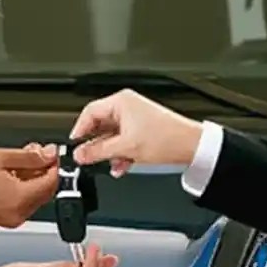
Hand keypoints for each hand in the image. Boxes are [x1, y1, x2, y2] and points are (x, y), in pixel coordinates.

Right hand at [0, 145, 57, 226]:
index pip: (52, 182)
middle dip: (43, 171)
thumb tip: (48, 155)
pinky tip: (10, 175)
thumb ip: (29, 156)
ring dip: (32, 179)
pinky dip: (21, 189)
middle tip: (36, 153)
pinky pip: (21, 204)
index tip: (50, 153)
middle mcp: (19, 213)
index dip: (54, 164)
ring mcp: (11, 219)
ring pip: (33, 198)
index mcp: (21, 199)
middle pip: (45, 192)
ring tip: (18, 161)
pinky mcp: (3, 220)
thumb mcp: (0, 157)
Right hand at [68, 89, 202, 176]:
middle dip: (97, 145)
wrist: (192, 146)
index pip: (89, 113)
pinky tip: (122, 164)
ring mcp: (135, 117)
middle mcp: (127, 106)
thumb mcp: (125, 148)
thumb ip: (98, 152)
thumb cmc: (166, 138)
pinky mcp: (143, 128)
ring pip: (112, 135)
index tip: (75, 145)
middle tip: (89, 158)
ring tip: (110, 164)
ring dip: (110, 151)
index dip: (79, 130)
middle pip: (100, 125)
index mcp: (121, 102)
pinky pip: (124, 139)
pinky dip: (121, 152)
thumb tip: (80, 154)